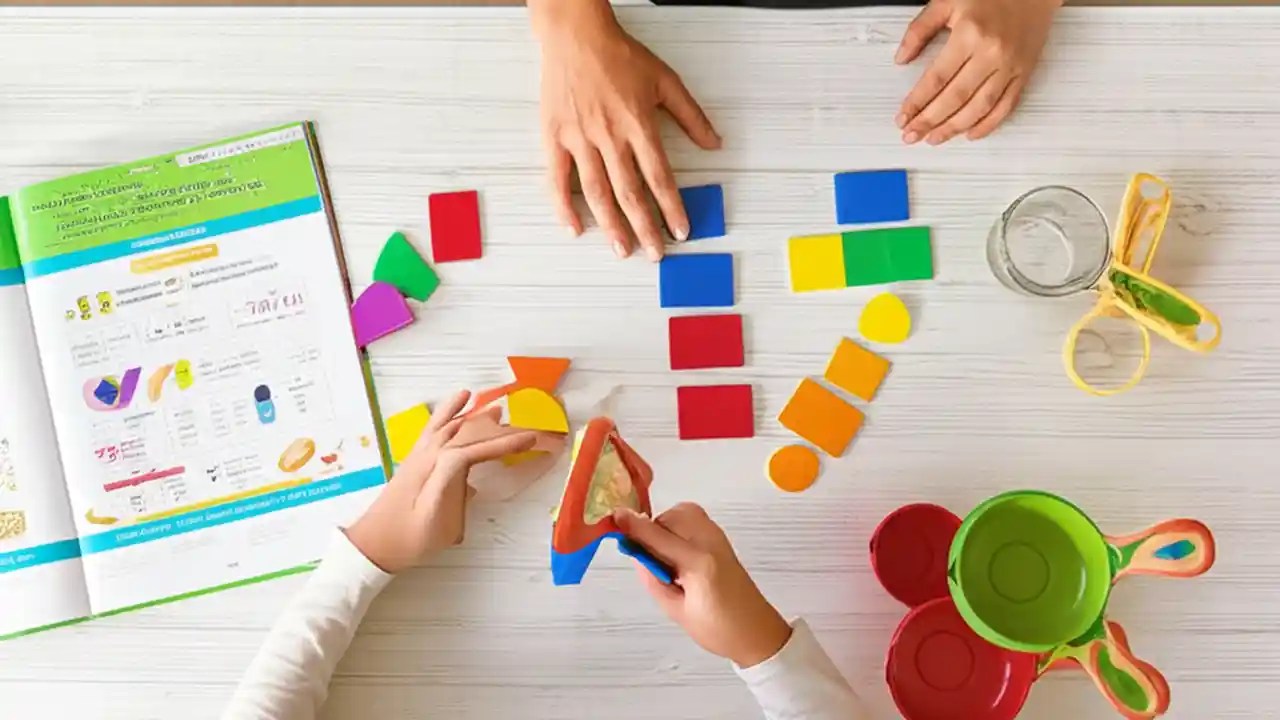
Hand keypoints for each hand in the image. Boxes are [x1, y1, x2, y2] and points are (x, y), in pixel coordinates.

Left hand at [346, 390, 543, 572]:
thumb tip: (469, 472)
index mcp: (437, 470)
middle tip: (525, 426)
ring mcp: (420, 456)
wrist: (373, 545)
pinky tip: (455, 407)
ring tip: (494, 407)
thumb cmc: (407, 539)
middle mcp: (428, 456)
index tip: (530, 439)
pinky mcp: (415, 461)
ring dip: (473, 415)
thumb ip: (454, 491)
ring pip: (451, 426)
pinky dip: (447, 414)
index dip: (505, 443)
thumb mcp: (437, 523)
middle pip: (467, 432)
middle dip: (497, 429)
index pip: (477, 448)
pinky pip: (435, 429)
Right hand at [530, 0, 720, 261]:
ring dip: (611, 226)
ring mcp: (579, 139)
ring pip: (597, 192)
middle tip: (654, 253)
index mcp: (638, 124)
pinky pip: (557, 179)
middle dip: (644, 227)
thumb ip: (691, 116)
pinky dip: (563, 206)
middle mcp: (609, 136)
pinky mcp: (555, 137)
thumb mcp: (665, 80)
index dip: (671, 208)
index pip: (659, 176)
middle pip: (630, 192)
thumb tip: (715, 144)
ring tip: (622, 250)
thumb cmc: (619, 56)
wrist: (575, 35)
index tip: (681, 230)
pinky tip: (574, 228)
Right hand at [614, 504, 791, 667]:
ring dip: (666, 527)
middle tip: (650, 559)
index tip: (615, 516)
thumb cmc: (718, 629)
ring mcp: (718, 538)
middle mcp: (710, 543)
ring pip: (682, 512)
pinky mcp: (721, 539)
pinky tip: (678, 554)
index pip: (659, 537)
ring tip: (666, 558)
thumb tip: (637, 557)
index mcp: (699, 564)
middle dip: (653, 530)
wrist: (757, 632)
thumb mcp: (677, 612)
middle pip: (671, 517)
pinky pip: (693, 519)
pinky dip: (678, 528)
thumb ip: (654, 581)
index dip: (635, 527)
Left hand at [895, 0, 1060, 144]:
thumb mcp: (947, 1)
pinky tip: (970, 133)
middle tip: (912, 135)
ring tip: (934, 138)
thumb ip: (920, 29)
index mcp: (969, 34)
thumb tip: (901, 58)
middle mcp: (992, 53)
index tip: (903, 117)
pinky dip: (988, 124)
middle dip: (930, 121)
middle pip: (956, 98)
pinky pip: (1007, 106)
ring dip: (954, 128)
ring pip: (980, 107)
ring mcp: (1011, 65)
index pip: (937, 78)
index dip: (917, 102)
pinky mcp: (1024, 72)